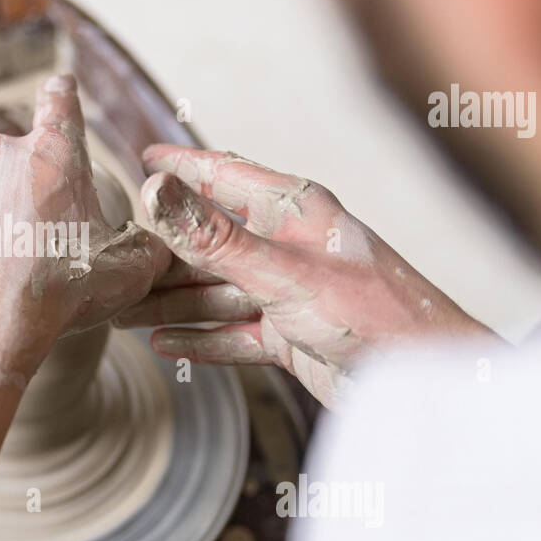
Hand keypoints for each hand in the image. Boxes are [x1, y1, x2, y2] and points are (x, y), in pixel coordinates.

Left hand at [0, 74, 170, 389]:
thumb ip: (147, 249)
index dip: (64, 97)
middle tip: (50, 233)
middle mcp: (2, 154)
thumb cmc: (57, 292)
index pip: (61, 101)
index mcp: (55, 153)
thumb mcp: (128, 272)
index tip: (62, 93)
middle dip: (38, 184)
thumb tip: (151, 250)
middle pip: (24, 153)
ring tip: (10, 251)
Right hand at [115, 145, 492, 406]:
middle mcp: (288, 246)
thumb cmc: (378, 315)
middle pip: (210, 243)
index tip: (142, 158)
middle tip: (114, 259)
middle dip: (162, 254)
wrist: (426, 381)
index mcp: (294, 211)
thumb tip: (159, 191)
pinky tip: (165, 343)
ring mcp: (289, 293)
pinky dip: (200, 339)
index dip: (181, 167)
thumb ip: (215, 238)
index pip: (224, 176)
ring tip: (124, 311)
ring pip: (215, 292)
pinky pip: (232, 334)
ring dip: (172, 303)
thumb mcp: (282, 273)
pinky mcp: (292, 336)